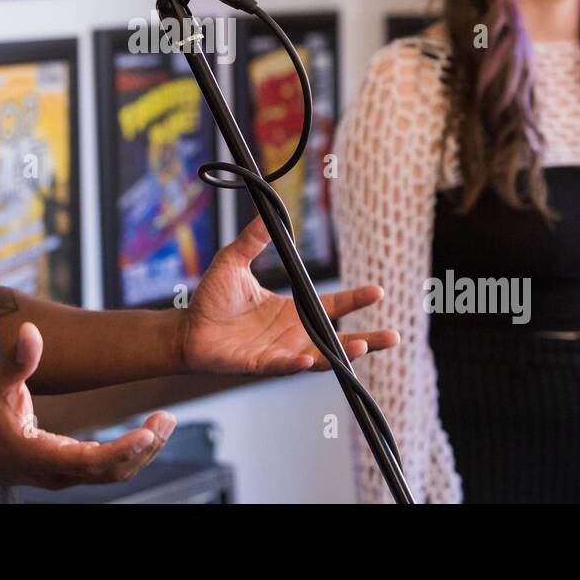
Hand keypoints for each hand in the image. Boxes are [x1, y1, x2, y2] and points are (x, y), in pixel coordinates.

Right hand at [0, 321, 174, 488]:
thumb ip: (17, 360)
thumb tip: (30, 331)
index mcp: (40, 455)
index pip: (90, 460)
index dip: (122, 449)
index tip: (148, 433)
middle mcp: (56, 473)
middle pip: (111, 472)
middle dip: (144, 449)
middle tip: (167, 420)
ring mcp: (64, 477)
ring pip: (113, 475)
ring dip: (142, 452)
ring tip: (165, 423)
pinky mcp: (68, 472)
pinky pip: (107, 470)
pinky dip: (130, 454)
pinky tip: (148, 433)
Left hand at [176, 217, 398, 375]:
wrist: (187, 327)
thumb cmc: (211, 299)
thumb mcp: (233, 261)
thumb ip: (252, 240)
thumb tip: (266, 213)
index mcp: (292, 310)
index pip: (332, 305)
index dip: (355, 300)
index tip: (378, 291)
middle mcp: (292, 333)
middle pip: (337, 339)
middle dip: (366, 340)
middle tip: (393, 336)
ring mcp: (280, 351)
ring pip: (319, 357)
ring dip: (341, 354)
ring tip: (361, 345)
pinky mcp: (261, 364)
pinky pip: (284, 366)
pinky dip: (297, 363)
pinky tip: (309, 358)